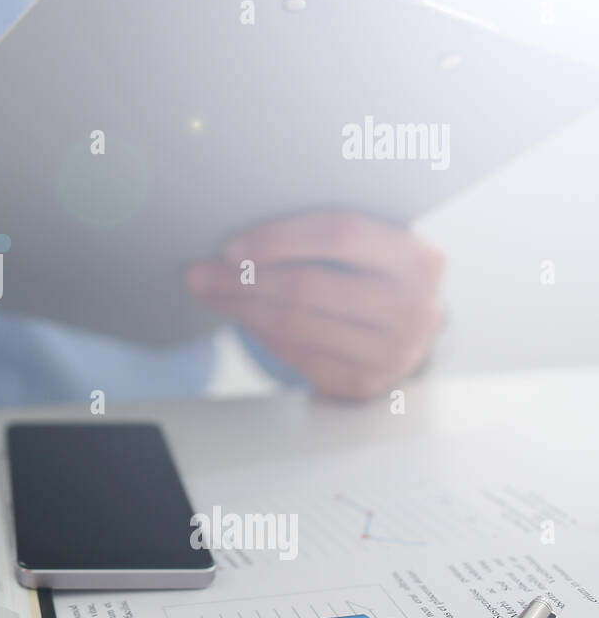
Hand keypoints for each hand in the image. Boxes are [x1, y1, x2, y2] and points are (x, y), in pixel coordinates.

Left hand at [186, 212, 443, 399]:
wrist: (410, 329)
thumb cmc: (376, 272)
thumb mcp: (373, 245)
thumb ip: (327, 233)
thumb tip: (239, 237)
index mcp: (418, 260)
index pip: (339, 235)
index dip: (278, 239)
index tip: (230, 246)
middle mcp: (413, 309)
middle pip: (307, 287)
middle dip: (243, 279)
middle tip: (199, 272)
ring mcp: (391, 354)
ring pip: (294, 326)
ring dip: (239, 308)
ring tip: (206, 291)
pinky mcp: (362, 383)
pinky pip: (294, 355)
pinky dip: (259, 333)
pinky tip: (239, 315)